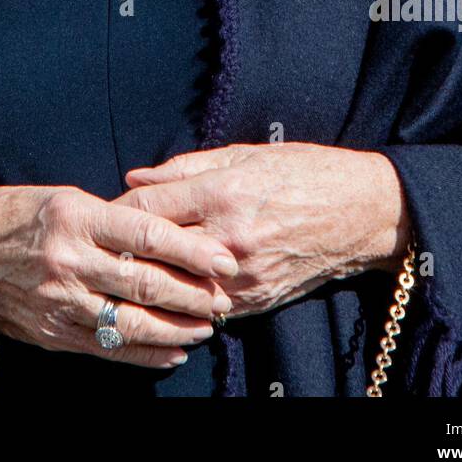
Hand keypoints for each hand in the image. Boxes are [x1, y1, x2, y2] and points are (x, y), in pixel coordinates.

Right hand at [0, 185, 238, 367]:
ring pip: (131, 322)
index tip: (223, 258)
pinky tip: (171, 353)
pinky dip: (144, 353)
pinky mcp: (54, 333)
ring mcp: (62, 301)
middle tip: (223, 298)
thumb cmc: (13, 215)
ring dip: (176, 329)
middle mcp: (72, 261)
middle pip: (146, 283)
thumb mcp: (60, 197)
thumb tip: (158, 229)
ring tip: (205, 327)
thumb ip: (107, 214)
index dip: (192, 249)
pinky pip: (107, 348)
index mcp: (77, 217)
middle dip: (192, 294)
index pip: (148, 234)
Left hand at [114, 142, 410, 319]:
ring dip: (147, 283)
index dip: (114, 211)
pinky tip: (167, 292)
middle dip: (121, 251)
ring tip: (123, 274)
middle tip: (100, 248)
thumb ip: (184, 168)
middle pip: (152, 253)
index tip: (99, 213)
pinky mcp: (256, 302)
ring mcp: (243, 276)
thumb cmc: (304, 170)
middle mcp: (228, 239)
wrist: (362, 212)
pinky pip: (205, 308)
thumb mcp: (244, 153)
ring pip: (174, 289)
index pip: (147, 209)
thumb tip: (135, 178)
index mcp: (222, 193)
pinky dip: (182, 301)